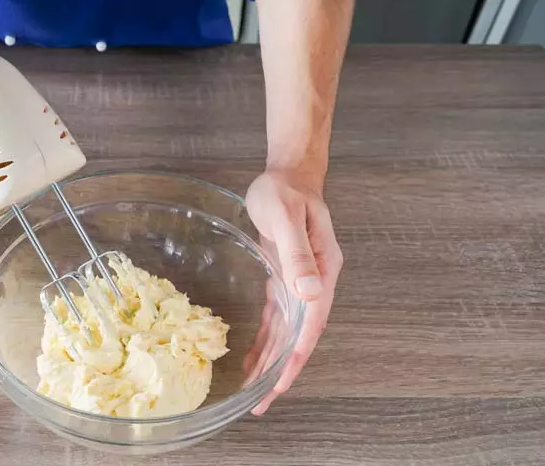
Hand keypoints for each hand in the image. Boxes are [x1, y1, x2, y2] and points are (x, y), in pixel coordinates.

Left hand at [244, 167, 342, 414]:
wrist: (289, 174)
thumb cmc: (285, 191)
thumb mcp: (287, 218)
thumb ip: (299, 255)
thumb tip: (311, 294)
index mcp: (323, 271)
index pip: (311, 323)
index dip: (296, 356)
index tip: (280, 382)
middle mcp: (315, 283)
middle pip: (300, 336)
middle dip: (283, 371)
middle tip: (262, 403)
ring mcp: (301, 283)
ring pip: (287, 332)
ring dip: (273, 361)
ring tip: (256, 392)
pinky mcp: (284, 279)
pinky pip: (276, 318)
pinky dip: (265, 340)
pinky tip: (254, 358)